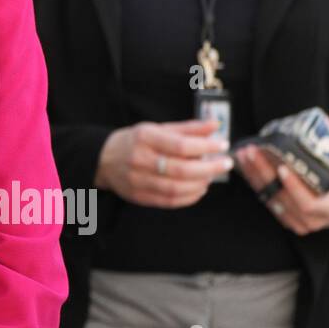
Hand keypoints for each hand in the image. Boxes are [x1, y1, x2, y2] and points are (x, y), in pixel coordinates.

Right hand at [95, 119, 232, 207]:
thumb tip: (215, 126)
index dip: (206, 147)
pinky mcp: (139, 196)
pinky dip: (190, 197)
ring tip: (210, 176)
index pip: (181, 145)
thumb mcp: (158, 128)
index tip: (222, 145)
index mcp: (145, 138)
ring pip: (177, 188)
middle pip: (181, 169)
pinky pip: (170, 201)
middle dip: (209, 168)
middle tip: (225, 164)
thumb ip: (188, 129)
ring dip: (201, 184)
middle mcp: (140, 159)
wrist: (104, 159)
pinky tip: (198, 189)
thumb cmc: (135, 141)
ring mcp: (138, 180)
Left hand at [233, 114, 328, 234]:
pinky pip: (269, 202)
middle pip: (283, 199)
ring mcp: (300, 223)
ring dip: (254, 176)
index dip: (294, 187)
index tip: (282, 168)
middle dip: (264, 173)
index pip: (309, 204)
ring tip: (244, 155)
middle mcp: (314, 219)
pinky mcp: (288, 220)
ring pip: (271, 200)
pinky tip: (246, 167)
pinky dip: (256, 184)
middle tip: (252, 151)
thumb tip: (325, 121)